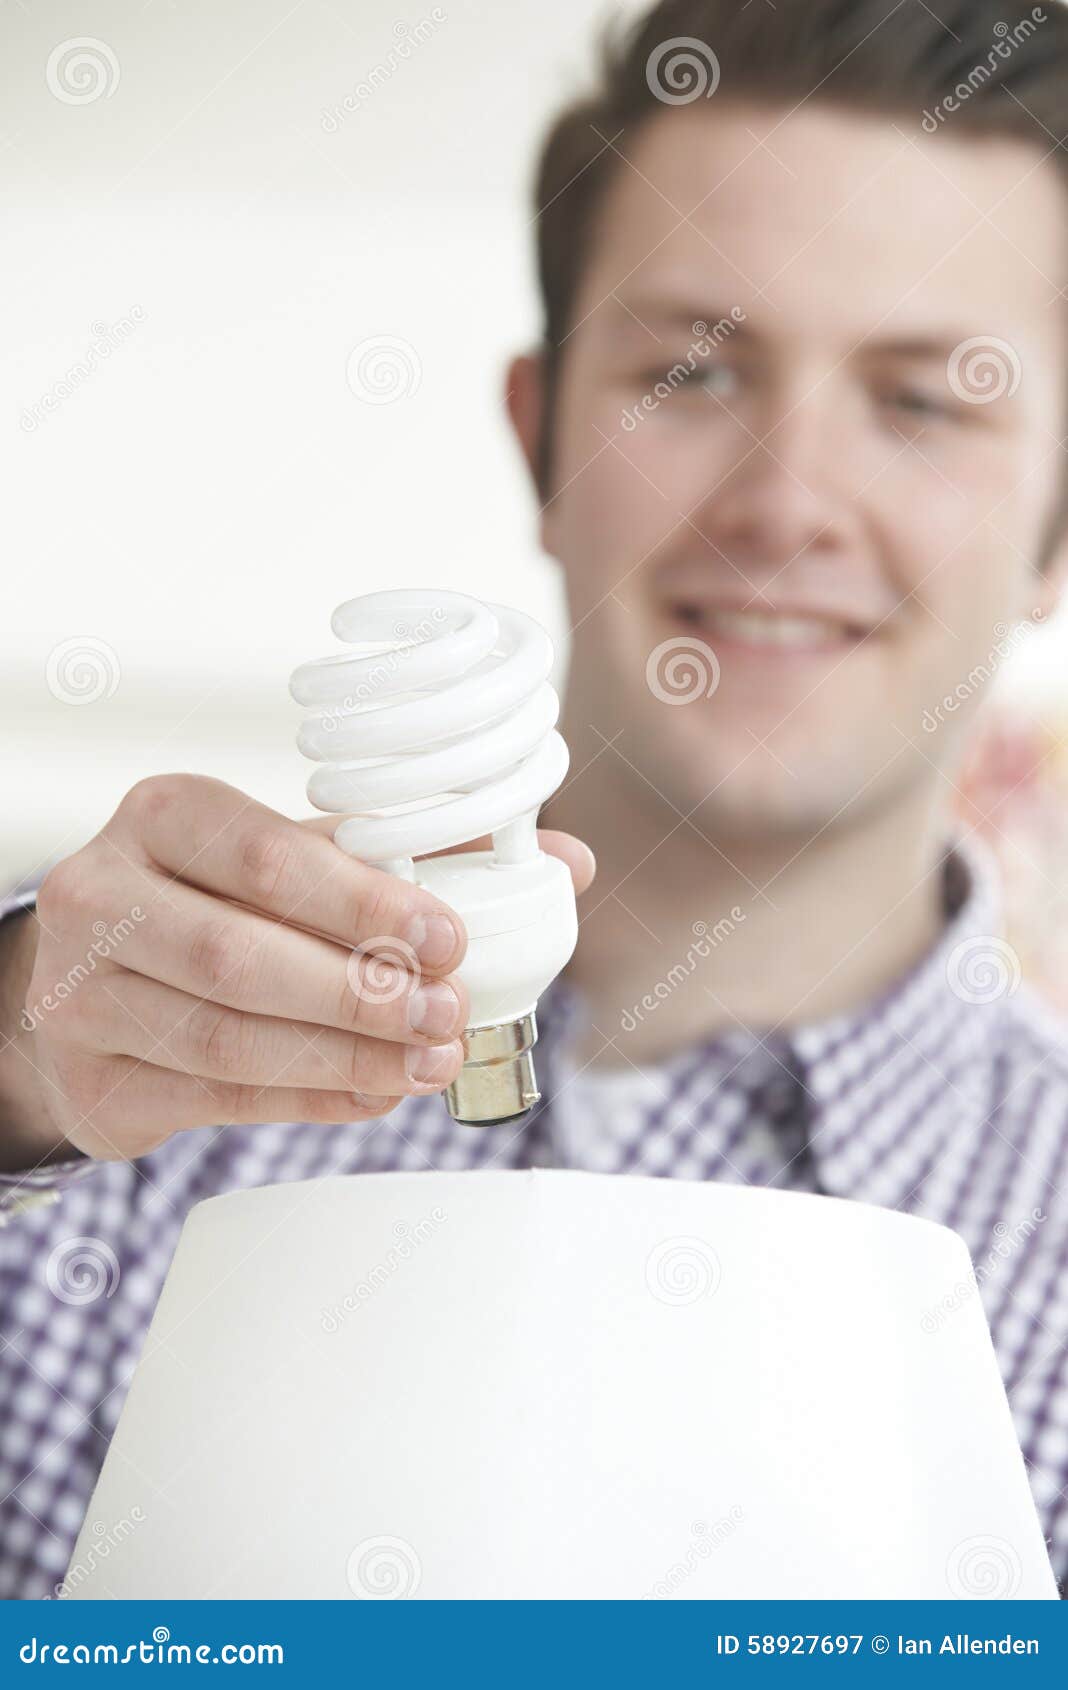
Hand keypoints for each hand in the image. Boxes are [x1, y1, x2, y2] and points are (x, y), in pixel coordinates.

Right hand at [0, 774, 594, 1168]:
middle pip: (240, 958)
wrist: (96, 976)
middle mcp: (101, 897)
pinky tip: (372, 1095)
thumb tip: (567, 862)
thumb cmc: (215, 900)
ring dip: (345, 1061)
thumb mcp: (299, 857)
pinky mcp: (92, 1082)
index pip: (266, 855)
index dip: (365, 904)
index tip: (449, 939)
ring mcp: (80, 996)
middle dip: (362, 997)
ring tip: (425, 1064)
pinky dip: (309, 1103)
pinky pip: (215, 1101)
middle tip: (445, 1015)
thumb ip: (417, 857)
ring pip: (226, 1040)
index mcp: (163, 814)